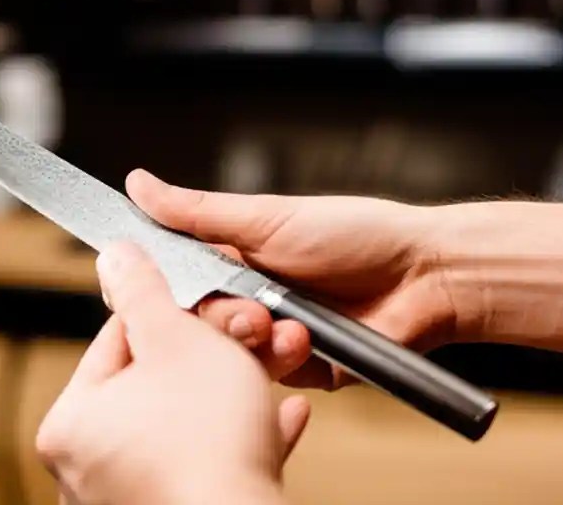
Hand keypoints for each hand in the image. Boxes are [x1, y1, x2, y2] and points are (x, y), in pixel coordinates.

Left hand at [36, 242, 310, 504]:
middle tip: (246, 339)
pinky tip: (279, 419)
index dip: (169, 313)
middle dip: (213, 355)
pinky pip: (208, 467)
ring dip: (234, 394)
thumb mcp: (178, 338)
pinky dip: (241, 442)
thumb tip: (116, 257)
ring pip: (188, 426)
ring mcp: (129, 498)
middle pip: (157, 385)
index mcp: (71, 422)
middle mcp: (88, 468)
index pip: (116, 341)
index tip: (204, 304)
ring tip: (270, 371)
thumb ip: (144, 292)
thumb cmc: (205, 444)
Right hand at [126, 169, 468, 390]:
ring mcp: (274, 337)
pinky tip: (310, 343)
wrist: (425, 276)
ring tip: (289, 326)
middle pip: (195, 326)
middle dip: (217, 320)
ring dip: (255, 341)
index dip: (159, 292)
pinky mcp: (303, 371)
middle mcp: (248, 299)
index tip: (148, 293)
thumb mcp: (267, 216)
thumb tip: (138, 183)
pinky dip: (287, 360)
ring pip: (230, 357)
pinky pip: (272, 379)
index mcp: (232, 259)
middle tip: (247, 310)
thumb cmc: (357, 233)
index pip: (172, 283)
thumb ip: (196, 211)